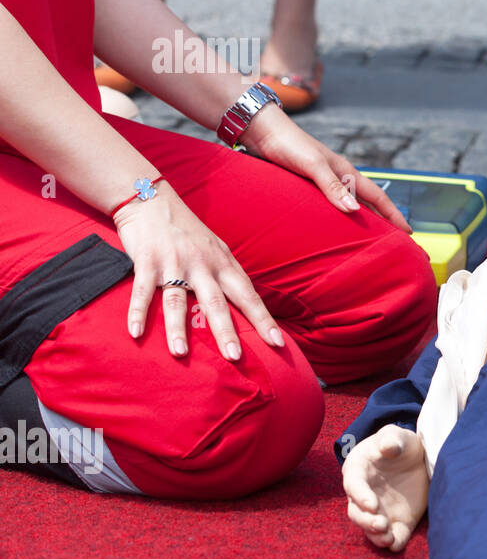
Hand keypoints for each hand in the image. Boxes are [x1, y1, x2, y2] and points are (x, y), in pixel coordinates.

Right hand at [114, 183, 282, 358]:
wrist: (152, 201)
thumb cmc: (189, 232)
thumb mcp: (217, 250)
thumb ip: (229, 277)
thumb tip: (249, 307)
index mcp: (224, 264)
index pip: (248, 296)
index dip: (264, 320)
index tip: (278, 343)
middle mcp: (202, 265)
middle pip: (217, 302)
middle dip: (226, 331)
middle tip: (235, 357)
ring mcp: (174, 263)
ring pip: (177, 301)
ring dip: (178, 329)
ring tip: (181, 354)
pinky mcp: (146, 262)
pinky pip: (141, 292)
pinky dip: (138, 313)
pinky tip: (135, 333)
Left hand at [240, 107, 410, 231]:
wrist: (263, 131)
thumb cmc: (289, 145)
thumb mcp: (313, 166)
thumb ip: (332, 187)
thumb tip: (355, 210)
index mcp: (346, 172)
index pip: (378, 197)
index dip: (393, 214)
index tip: (409, 231)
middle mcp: (339, 177)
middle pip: (369, 201)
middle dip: (384, 219)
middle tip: (395, 240)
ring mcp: (325, 181)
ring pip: (351, 203)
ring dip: (363, 218)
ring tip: (370, 238)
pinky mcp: (309, 185)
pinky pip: (333, 204)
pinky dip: (342, 216)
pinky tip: (337, 226)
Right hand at [342, 424, 428, 552]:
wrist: (416, 457)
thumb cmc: (400, 443)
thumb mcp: (396, 435)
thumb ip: (390, 438)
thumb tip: (387, 447)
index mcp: (358, 470)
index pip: (354, 485)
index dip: (360, 496)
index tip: (372, 504)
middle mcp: (364, 495)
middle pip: (356, 512)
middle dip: (366, 521)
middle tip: (381, 524)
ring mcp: (379, 510)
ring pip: (369, 528)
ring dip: (376, 536)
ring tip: (387, 538)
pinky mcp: (397, 521)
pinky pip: (392, 535)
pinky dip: (394, 542)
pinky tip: (397, 544)